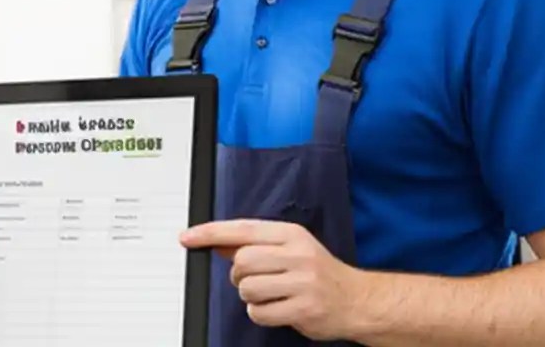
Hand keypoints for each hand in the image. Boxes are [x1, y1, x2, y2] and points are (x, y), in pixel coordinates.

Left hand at [180, 219, 362, 340]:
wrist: (357, 300)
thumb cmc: (319, 272)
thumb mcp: (290, 248)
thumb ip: (254, 244)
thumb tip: (216, 242)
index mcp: (291, 235)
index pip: (242, 230)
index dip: (210, 233)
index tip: (187, 237)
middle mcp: (297, 254)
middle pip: (241, 262)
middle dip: (239, 275)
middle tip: (255, 280)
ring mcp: (302, 282)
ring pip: (247, 289)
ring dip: (250, 296)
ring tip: (270, 295)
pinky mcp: (303, 308)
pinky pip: (259, 313)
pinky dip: (261, 314)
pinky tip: (278, 309)